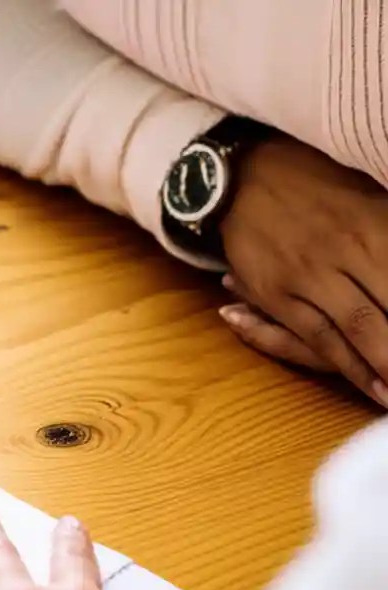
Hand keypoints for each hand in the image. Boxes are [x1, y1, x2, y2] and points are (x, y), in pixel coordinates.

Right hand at [218, 135, 387, 407]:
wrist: (242, 177)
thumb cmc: (316, 185)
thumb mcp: (373, 199)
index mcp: (379, 226)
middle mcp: (348, 251)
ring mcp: (310, 275)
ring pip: (360, 331)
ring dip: (385, 369)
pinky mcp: (278, 293)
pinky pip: (316, 337)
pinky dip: (347, 367)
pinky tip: (371, 386)